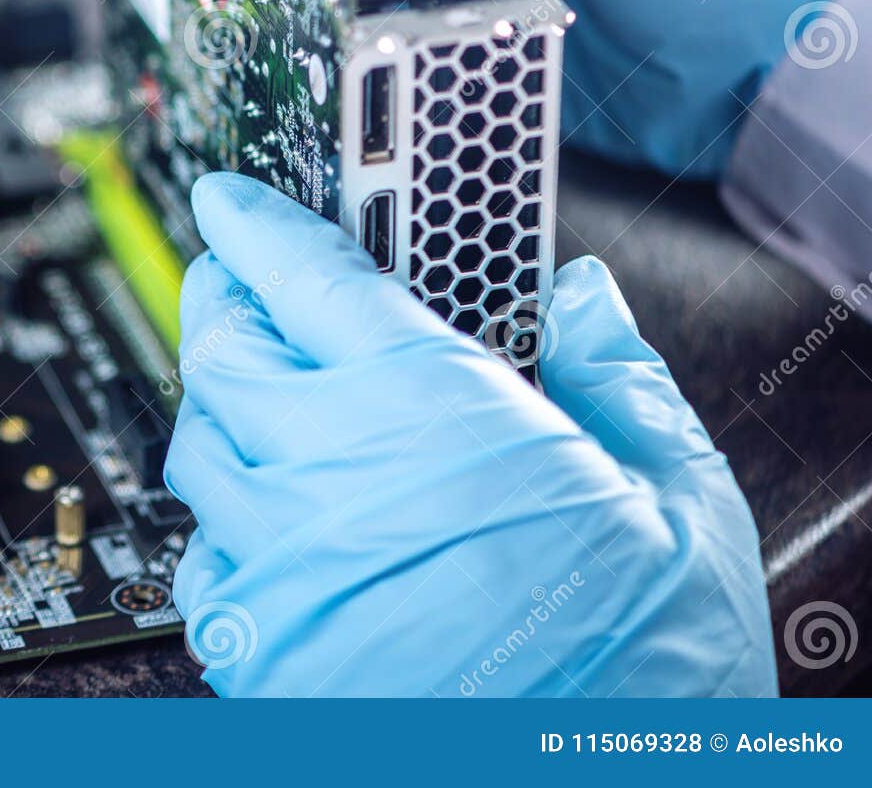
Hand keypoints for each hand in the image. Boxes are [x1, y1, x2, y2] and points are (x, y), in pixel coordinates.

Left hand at [165, 172, 775, 696]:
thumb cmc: (646, 677)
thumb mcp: (679, 501)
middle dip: (227, 300)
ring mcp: (280, 571)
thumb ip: (617, 378)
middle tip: (249, 287)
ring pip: (198, 448)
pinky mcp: (259, 653)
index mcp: (427, 409)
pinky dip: (226, 522)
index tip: (232, 200)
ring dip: (225, 405)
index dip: (255, 222)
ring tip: (271, 399)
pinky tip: (279, 525)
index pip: (300, 273)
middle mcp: (327, 479)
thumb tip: (584, 299)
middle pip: (220, 349)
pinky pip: (204, 559)